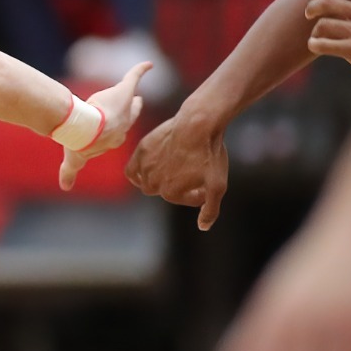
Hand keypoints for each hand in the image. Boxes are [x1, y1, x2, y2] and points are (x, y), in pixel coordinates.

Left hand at [58, 61, 150, 191]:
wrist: (87, 130)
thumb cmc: (81, 143)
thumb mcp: (74, 159)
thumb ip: (69, 171)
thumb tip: (64, 187)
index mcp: (115, 137)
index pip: (120, 131)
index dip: (120, 127)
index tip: (120, 124)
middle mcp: (125, 123)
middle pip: (131, 114)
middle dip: (133, 109)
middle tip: (137, 102)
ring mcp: (126, 107)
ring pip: (130, 98)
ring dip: (131, 89)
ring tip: (134, 81)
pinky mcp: (124, 92)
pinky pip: (135, 78)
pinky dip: (140, 70)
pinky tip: (148, 64)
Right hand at [125, 104, 229, 229]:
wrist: (198, 123)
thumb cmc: (210, 153)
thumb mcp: (218, 185)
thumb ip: (210, 210)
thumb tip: (203, 227)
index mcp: (171, 193)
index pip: (183, 200)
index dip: (197, 192)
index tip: (205, 182)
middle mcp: (154, 182)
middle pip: (161, 193)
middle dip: (175, 187)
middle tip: (189, 174)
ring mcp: (145, 166)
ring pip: (144, 184)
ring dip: (156, 181)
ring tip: (171, 170)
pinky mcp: (141, 150)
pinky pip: (131, 170)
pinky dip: (137, 174)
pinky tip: (149, 169)